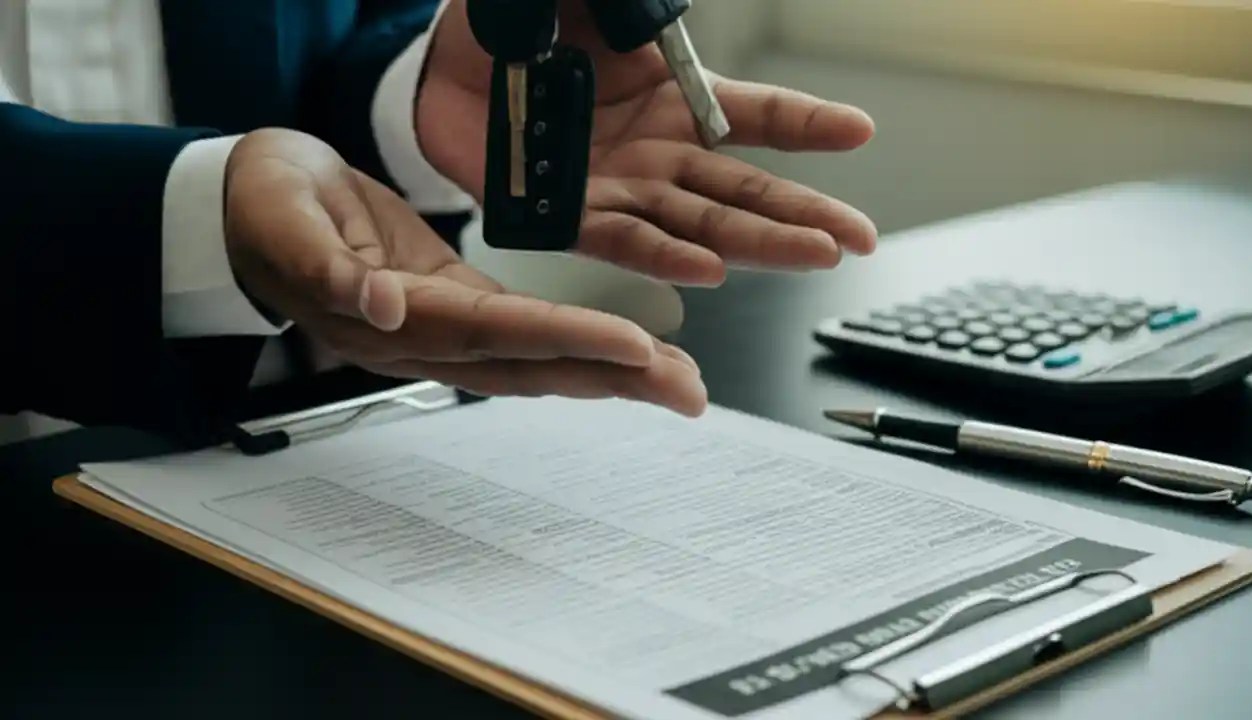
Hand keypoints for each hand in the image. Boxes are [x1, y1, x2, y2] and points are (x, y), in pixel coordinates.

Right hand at [223, 129, 706, 415]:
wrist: (248, 208)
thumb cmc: (264, 205)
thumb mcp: (283, 220)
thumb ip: (327, 267)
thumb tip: (379, 306)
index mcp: (391, 317)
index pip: (494, 332)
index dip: (565, 341)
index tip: (634, 348)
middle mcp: (426, 338)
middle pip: (532, 365)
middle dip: (613, 378)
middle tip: (689, 391)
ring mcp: (443, 329)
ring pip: (538, 360)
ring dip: (609, 372)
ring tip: (679, 379)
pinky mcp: (454, 304)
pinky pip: (526, 337)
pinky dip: (579, 346)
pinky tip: (626, 353)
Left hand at [416, 0, 877, 286]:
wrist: (444, 73)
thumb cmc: (520, 31)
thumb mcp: (587, 0)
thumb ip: (632, 4)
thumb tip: (663, 4)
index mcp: (674, 97)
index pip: (756, 113)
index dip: (807, 123)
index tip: (857, 132)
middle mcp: (659, 152)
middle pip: (745, 189)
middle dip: (805, 212)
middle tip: (856, 237)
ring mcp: (622, 188)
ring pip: (702, 224)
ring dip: (760, 243)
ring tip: (814, 256)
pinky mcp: (571, 218)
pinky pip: (626, 241)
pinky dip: (667, 256)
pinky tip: (712, 269)